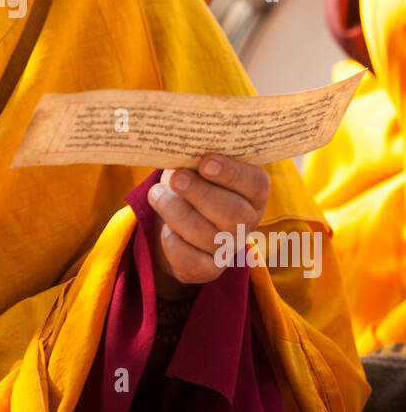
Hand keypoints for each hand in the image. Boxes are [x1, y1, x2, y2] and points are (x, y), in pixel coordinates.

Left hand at [146, 154, 269, 298]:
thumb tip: (182, 141)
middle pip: (233, 213)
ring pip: (207, 236)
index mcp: (253, 191)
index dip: (231, 174)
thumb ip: (196, 153)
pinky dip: (172, 242)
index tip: (205, 162)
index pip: (255, 183)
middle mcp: (247, 222)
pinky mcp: (208, 269)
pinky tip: (163, 228)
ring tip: (156, 195)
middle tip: (175, 178)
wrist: (173, 216)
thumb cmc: (189, 179)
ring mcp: (229, 248)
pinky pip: (191, 261)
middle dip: (200, 194)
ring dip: (176, 213)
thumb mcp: (196, 163)